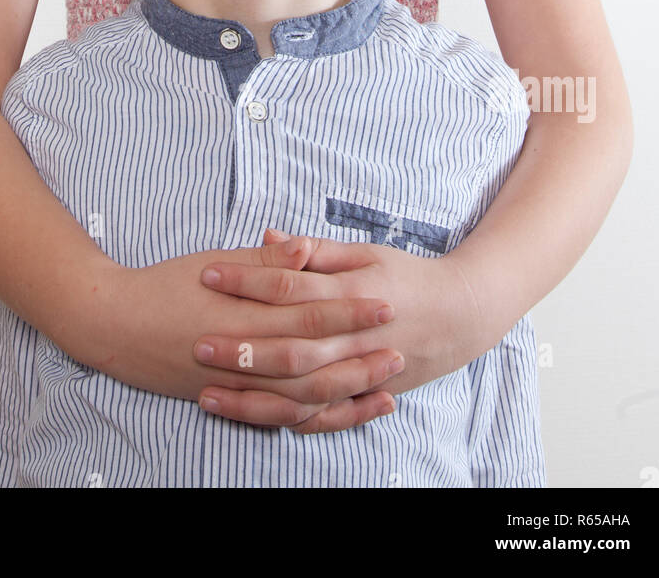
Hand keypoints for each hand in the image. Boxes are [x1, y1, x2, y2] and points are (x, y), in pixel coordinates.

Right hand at [95, 239, 404, 431]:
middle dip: (360, 355)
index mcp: (246, 311)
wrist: (114, 322)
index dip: (350, 309)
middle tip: (399, 347)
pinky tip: (340, 411)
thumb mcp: (217, 263)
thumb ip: (265, 263)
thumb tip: (305, 249)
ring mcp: (238, 384)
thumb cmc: (166, 284)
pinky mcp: (229, 401)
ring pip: (302, 396)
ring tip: (384, 385)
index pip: (309, 310)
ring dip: (347, 391)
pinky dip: (315, 417)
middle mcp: (245, 353)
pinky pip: (279, 418)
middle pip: (315, 358)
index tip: (385, 299)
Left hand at [195, 228, 474, 427]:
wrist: (461, 314)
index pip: (289, 286)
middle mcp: (355, 336)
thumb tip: (267, 236)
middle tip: (197, 343)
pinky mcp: (363, 396)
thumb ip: (315, 250)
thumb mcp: (365, 252)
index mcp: (353, 291)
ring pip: (300, 392)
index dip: (247, 280)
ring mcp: (360, 372)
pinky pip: (319, 417)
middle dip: (241, 347)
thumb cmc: (406, 276)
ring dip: (253, 395)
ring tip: (208, 392)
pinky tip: (249, 416)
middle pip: (290, 346)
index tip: (208, 274)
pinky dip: (285, 420)